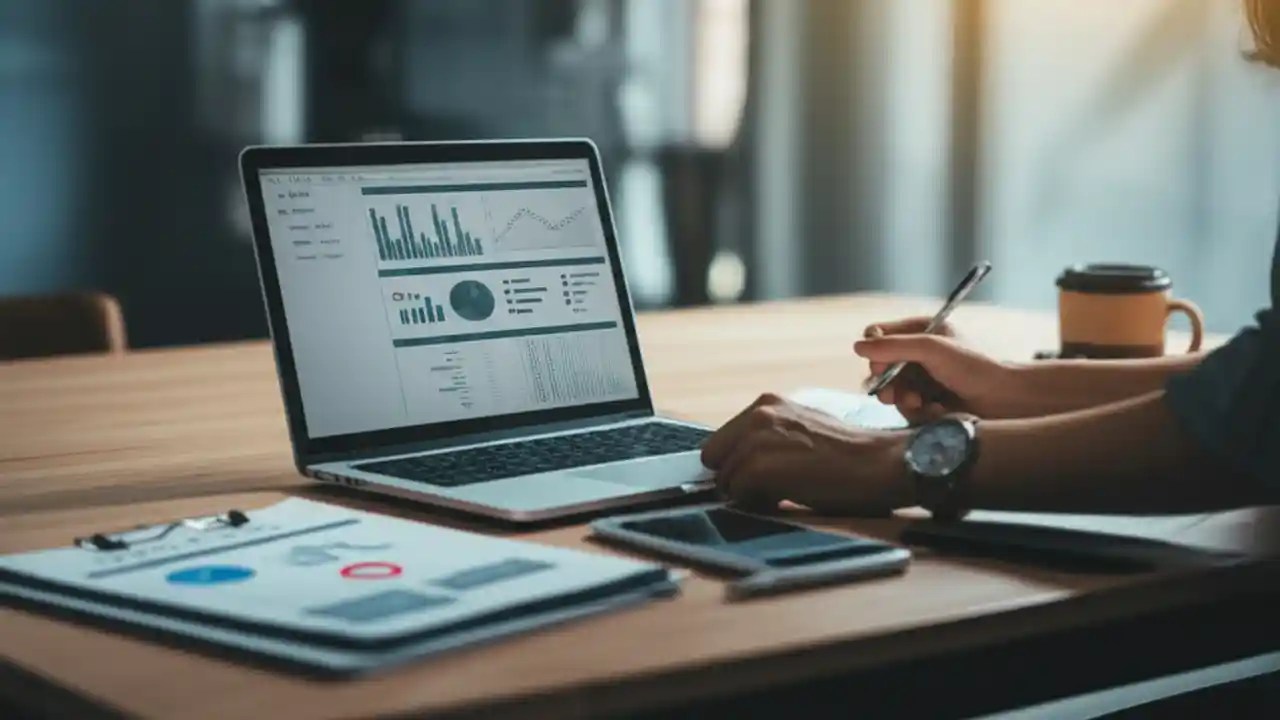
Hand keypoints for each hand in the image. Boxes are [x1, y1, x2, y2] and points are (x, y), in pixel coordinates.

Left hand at [700, 393, 911, 515]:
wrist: (882, 463)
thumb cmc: (851, 456)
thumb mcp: (803, 431)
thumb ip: (771, 439)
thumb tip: (743, 466)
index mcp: (768, 404)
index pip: (725, 440)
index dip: (738, 464)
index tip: (759, 478)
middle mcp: (759, 414)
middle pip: (715, 457)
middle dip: (735, 477)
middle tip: (768, 490)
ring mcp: (757, 437)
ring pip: (725, 477)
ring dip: (747, 493)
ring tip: (783, 495)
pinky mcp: (760, 465)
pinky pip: (737, 494)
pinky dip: (756, 504)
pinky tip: (785, 501)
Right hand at [854, 317, 1016, 422]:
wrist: (1003, 399)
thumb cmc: (973, 366)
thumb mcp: (932, 348)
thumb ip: (894, 346)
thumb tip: (857, 346)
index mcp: (920, 330)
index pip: (879, 335)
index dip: (875, 350)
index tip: (881, 365)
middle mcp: (918, 353)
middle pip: (879, 366)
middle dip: (885, 381)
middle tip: (890, 393)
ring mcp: (921, 378)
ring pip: (890, 389)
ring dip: (900, 399)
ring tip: (918, 403)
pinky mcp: (926, 402)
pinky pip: (904, 407)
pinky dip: (916, 411)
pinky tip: (935, 410)